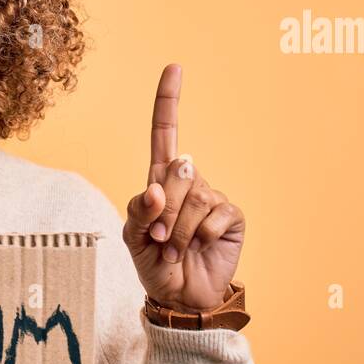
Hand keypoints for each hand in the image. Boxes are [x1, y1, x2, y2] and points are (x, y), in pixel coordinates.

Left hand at [122, 64, 245, 311]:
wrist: (179, 296)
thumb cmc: (153, 263)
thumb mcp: (132, 236)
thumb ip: (138, 208)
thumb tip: (157, 187)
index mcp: (161, 181)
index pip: (165, 134)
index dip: (168, 101)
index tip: (174, 67)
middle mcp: (189, 183)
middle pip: (175, 174)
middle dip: (161, 212)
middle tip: (157, 238)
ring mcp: (212, 197)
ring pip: (193, 198)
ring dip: (176, 230)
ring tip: (174, 249)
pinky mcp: (231, 216)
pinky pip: (213, 215)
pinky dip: (198, 236)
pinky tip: (197, 247)